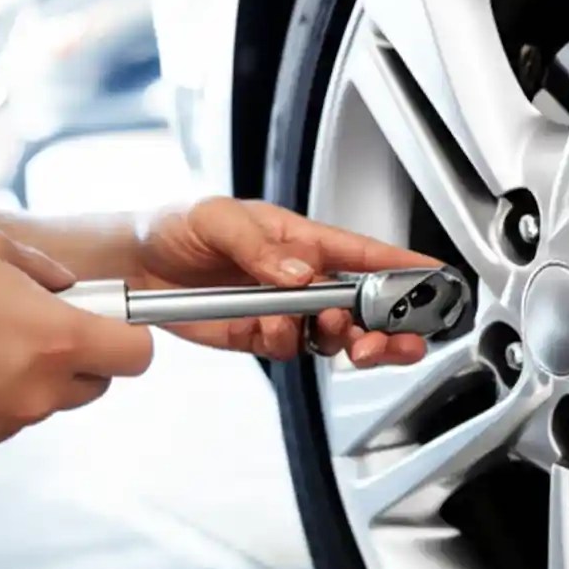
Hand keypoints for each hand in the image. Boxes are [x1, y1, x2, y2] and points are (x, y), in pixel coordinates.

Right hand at [0, 223, 153, 459]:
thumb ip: (44, 270)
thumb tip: (70, 288)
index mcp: (53, 341)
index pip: (138, 355)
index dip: (129, 333)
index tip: (106, 317)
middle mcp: (34, 395)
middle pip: (96, 383)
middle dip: (78, 352)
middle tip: (28, 316)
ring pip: (43, 401)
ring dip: (28, 372)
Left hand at [138, 198, 441, 365]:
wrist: (133, 265)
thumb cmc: (177, 226)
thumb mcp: (217, 219)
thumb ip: (261, 248)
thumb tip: (300, 272)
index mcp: (303, 239)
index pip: (366, 253)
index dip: (405, 266)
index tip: (435, 278)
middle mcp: (302, 277)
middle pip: (363, 306)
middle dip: (387, 326)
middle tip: (388, 339)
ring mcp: (284, 310)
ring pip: (334, 335)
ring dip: (342, 341)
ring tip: (334, 336)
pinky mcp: (259, 336)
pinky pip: (291, 349)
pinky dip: (289, 345)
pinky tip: (273, 331)